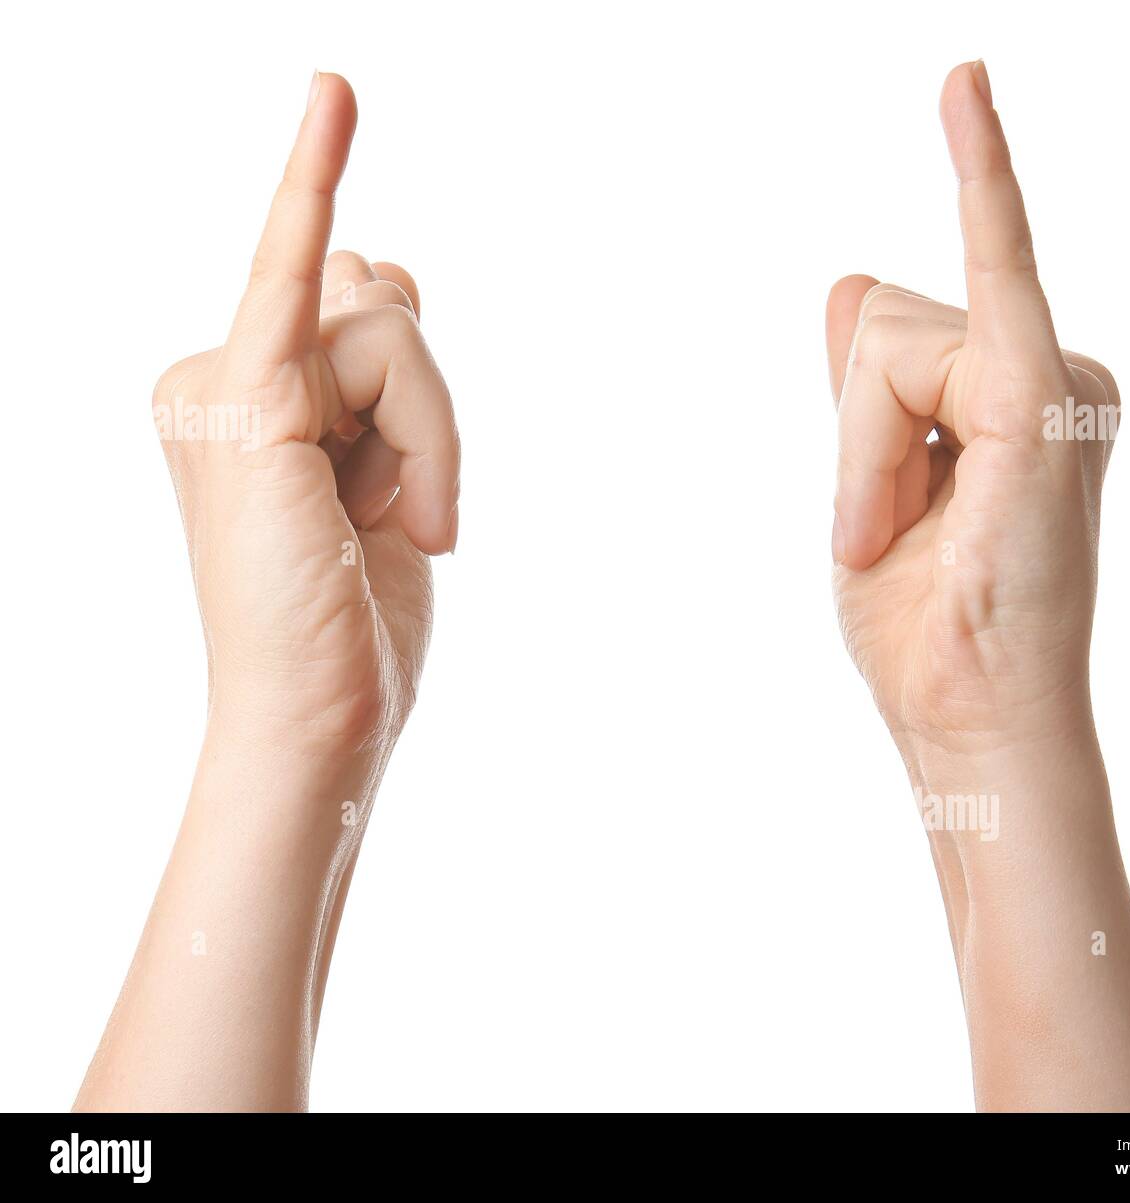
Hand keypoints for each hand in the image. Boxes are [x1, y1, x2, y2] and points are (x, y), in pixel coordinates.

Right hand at [153, 72, 458, 757]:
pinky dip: (315, 179)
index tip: (335, 94)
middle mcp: (219, 378)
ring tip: (406, 529)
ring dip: (435, 438)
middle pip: (384, 313)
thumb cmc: (352, 623)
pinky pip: (297, 267)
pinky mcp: (242, 402)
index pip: (352, 308)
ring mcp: (217, 385)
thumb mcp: (385, 485)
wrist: (317, 722)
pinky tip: (333, 97)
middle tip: (411, 518)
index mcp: (255, 402)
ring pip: (391, 330)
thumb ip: (385, 376)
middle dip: (431, 414)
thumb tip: (390, 264)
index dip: (376, 285)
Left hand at [825, 61, 1117, 758]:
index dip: (903, 320)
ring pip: (890, 342)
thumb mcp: (872, 493)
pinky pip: (999, 262)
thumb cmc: (928, 630)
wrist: (967, 720)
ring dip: (859, 458)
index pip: (912, 333)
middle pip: (888, 330)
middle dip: (851, 440)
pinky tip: (963, 90)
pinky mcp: (1045, 398)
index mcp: (1011, 402)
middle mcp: (1048, 377)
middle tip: (878, 536)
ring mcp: (1055, 382)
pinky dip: (982, 175)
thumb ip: (868, 391)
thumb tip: (851, 279)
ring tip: (895, 539)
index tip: (955, 110)